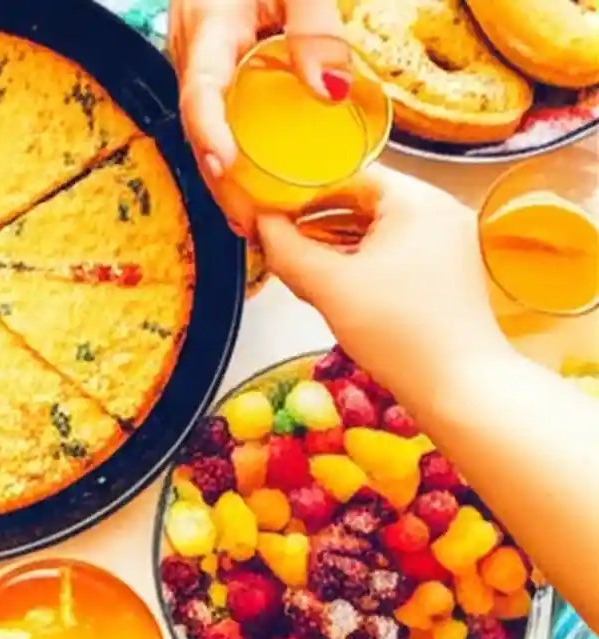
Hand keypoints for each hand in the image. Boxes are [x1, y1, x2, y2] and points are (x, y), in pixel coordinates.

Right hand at [168, 0, 349, 230]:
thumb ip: (316, 31)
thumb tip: (330, 93)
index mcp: (207, 27)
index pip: (200, 92)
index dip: (210, 135)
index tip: (227, 169)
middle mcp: (192, 50)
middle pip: (199, 127)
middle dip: (222, 182)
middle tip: (253, 225)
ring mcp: (197, 61)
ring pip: (204, 129)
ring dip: (225, 179)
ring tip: (254, 223)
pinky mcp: (212, 68)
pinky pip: (216, 117)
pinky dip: (231, 155)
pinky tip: (252, 187)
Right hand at [255, 166, 510, 404]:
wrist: (461, 388)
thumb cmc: (399, 332)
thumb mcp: (329, 287)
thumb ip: (285, 247)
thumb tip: (257, 221)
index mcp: (415, 198)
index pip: (344, 170)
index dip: (297, 184)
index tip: (261, 202)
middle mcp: (435, 207)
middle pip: (358, 195)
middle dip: (310, 214)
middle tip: (268, 230)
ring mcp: (442, 238)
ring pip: (371, 223)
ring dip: (328, 237)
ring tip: (288, 254)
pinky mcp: (441, 267)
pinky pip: (387, 246)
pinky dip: (354, 256)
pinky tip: (324, 274)